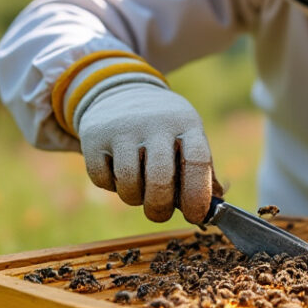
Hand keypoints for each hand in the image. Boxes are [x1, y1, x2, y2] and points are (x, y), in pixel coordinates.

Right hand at [75, 82, 216, 223]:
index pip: (198, 161)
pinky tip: (118, 174)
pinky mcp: (94, 136)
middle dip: (160, 207)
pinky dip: (110, 186)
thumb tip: (213, 210)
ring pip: (129, 182)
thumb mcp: (188, 137)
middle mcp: (155, 123)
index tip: (194, 215)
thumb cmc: (164, 129)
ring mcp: (123, 127)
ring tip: (138, 190)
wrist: (121, 92)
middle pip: (160, 178)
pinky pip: (102, 179)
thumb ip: (202, 172)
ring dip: (134, 199)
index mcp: (186, 123)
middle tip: (160, 214)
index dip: (197, 195)